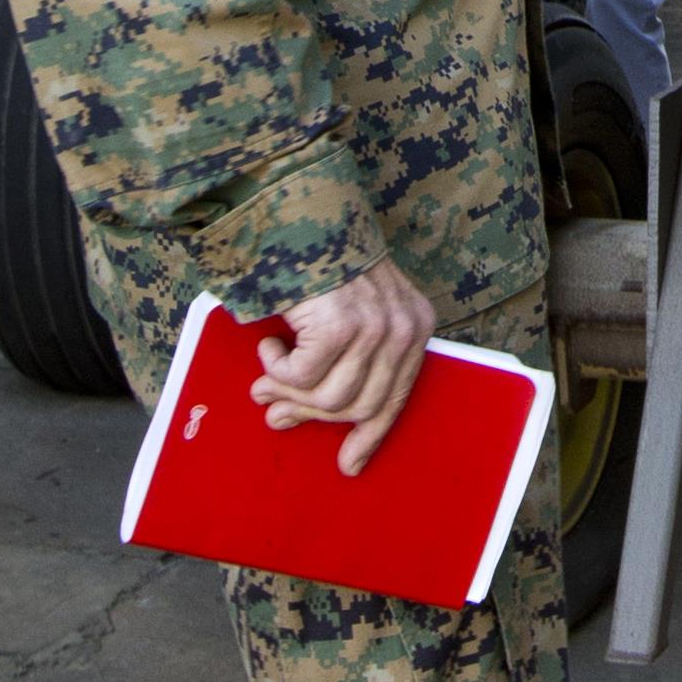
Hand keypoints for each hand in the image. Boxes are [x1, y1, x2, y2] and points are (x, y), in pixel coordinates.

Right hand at [254, 260, 436, 477]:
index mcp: (415, 326)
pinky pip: (302, 378)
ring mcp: (375, 329)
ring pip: (329, 399)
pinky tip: (271, 346)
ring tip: (266, 376)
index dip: (370, 436)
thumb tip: (294, 416)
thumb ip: (343, 362)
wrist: (299, 216)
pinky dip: (278, 368)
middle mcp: (403, 330)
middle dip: (310, 414)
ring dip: (288, 392)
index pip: (396, 397)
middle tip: (273, 412)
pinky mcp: (341, 327)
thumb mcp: (351, 313)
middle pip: (358, 407)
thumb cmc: (321, 264)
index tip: (349, 465)